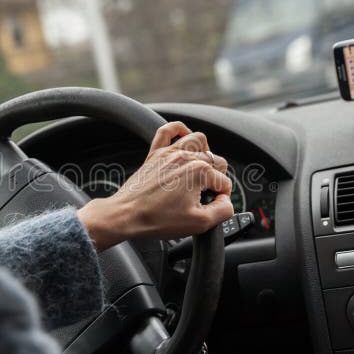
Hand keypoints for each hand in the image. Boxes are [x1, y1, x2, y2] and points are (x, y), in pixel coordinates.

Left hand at [78, 122, 233, 251]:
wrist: (127, 216)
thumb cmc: (158, 219)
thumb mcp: (200, 223)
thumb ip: (223, 210)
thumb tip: (226, 201)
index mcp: (199, 172)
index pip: (224, 182)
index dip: (222, 197)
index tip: (213, 206)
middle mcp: (186, 157)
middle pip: (215, 160)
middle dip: (216, 177)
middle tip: (206, 195)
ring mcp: (169, 152)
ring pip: (198, 140)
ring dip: (206, 152)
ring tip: (202, 170)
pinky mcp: (155, 153)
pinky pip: (167, 130)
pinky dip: (178, 130)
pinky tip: (184, 137)